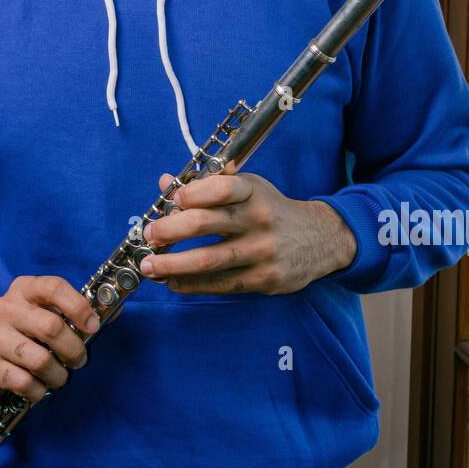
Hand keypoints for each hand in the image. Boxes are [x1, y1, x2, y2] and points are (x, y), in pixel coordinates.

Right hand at [0, 275, 100, 402]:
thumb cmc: (21, 330)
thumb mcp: (43, 311)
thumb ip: (74, 311)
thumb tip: (114, 313)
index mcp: (23, 289)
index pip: (54, 287)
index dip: (78, 307)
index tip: (92, 326)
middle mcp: (5, 308)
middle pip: (51, 327)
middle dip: (73, 349)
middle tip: (78, 360)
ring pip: (40, 360)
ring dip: (58, 375)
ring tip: (59, 377)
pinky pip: (24, 383)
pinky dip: (39, 391)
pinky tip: (39, 387)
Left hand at [138, 165, 356, 294]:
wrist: (320, 239)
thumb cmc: (272, 210)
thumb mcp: (248, 188)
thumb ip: (206, 186)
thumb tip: (164, 183)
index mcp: (253, 192)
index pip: (222, 188)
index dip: (193, 192)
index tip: (172, 198)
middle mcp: (259, 220)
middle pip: (206, 224)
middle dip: (170, 230)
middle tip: (148, 235)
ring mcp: (262, 252)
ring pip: (210, 260)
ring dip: (173, 265)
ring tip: (149, 266)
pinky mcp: (264, 279)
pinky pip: (221, 284)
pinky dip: (193, 285)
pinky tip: (173, 283)